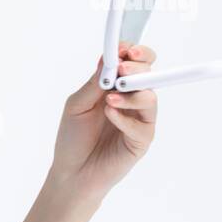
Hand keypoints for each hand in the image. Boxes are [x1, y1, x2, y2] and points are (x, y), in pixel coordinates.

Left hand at [51, 40, 158, 201]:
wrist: (71, 171)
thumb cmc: (73, 137)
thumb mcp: (77, 105)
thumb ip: (94, 83)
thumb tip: (108, 58)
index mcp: (116, 88)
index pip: (135, 63)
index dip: (134, 53)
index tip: (125, 49)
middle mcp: (131, 101)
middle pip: (148, 75)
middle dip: (137, 68)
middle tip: (122, 69)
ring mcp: (139, 120)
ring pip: (150, 98)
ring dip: (131, 94)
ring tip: (110, 98)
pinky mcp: (141, 140)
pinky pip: (142, 125)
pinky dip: (125, 118)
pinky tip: (109, 116)